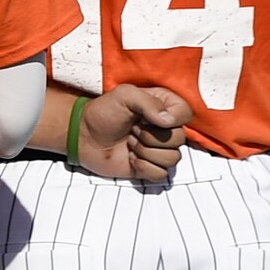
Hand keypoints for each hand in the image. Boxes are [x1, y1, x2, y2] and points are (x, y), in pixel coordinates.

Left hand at [72, 86, 192, 181]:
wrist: (84, 135)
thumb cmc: (103, 112)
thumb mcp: (124, 95)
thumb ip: (148, 103)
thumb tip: (168, 121)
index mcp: (164, 107)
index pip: (186, 113)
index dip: (171, 118)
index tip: (147, 118)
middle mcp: (165, 128)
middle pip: (179, 139)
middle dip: (150, 137)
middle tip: (132, 130)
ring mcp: (159, 149)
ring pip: (172, 158)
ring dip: (145, 151)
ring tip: (129, 143)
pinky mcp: (150, 167)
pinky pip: (161, 174)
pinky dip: (143, 167)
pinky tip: (130, 158)